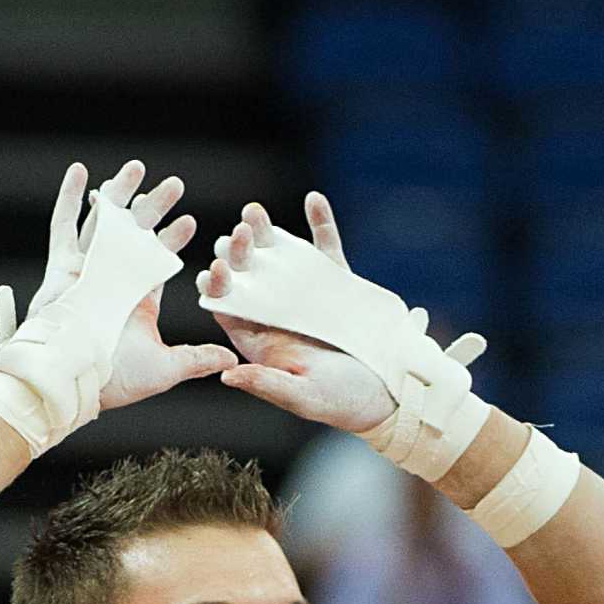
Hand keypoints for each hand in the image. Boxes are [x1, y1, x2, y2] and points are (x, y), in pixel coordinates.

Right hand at [0, 162, 220, 454]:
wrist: (72, 385)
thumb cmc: (115, 381)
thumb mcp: (165, 369)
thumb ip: (196, 359)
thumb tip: (231, 359)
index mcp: (139, 298)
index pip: (160, 260)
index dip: (173, 239)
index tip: (190, 221)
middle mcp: (114, 279)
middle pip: (136, 233)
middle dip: (155, 207)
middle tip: (175, 184)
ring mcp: (87, 269)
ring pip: (104, 222)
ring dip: (120, 194)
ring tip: (137, 168)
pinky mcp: (62, 268)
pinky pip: (64, 226)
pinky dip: (70, 198)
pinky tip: (80, 172)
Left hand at [199, 192, 401, 431]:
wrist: (389, 393)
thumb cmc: (341, 403)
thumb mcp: (302, 398)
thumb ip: (266, 384)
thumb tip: (227, 374)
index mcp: (260, 340)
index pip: (228, 308)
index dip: (218, 288)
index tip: (215, 269)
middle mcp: (277, 314)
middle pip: (248, 277)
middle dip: (238, 254)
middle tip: (237, 234)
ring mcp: (306, 295)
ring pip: (279, 258)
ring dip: (266, 234)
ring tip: (254, 212)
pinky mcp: (337, 284)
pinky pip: (326, 249)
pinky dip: (320, 224)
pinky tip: (313, 200)